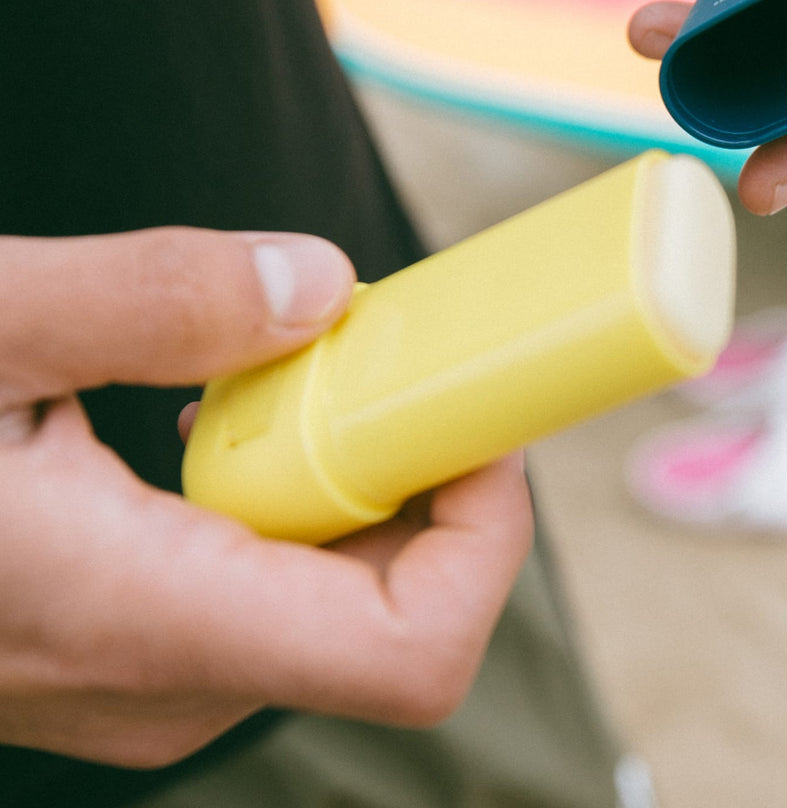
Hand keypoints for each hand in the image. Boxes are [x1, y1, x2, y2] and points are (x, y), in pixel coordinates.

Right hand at [0, 229, 531, 766]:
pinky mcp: (123, 641)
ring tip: (281, 366)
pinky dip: (279, 487)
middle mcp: (162, 677)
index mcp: (140, 614)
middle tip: (373, 347)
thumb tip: (317, 286)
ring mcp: (143, 672)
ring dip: (340, 466)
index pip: (413, 652)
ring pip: (327, 588)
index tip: (470, 408)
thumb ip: (150, 302)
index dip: (486, 531)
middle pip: (389, 605)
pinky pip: (262, 579)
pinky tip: (210, 414)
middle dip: (412, 466)